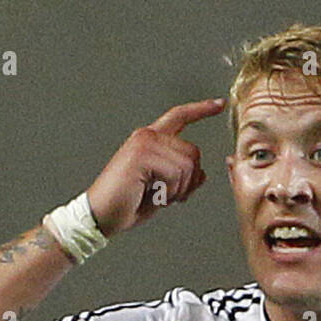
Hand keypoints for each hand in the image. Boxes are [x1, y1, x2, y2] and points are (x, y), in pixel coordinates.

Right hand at [85, 97, 226, 236]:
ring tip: (157, 195)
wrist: (101, 215)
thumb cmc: (126, 204)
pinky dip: (169, 192)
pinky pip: (175, 174)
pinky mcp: (141, 156)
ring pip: (187, 165)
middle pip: (193, 152)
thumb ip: (181, 178)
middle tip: (169, 195)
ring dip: (178, 190)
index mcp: (150, 140)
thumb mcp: (162, 191)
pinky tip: (153, 195)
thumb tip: (202, 173)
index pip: (180, 117)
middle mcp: (147, 136)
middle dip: (188, 181)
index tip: (219, 105)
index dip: (201, 110)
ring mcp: (143, 144)